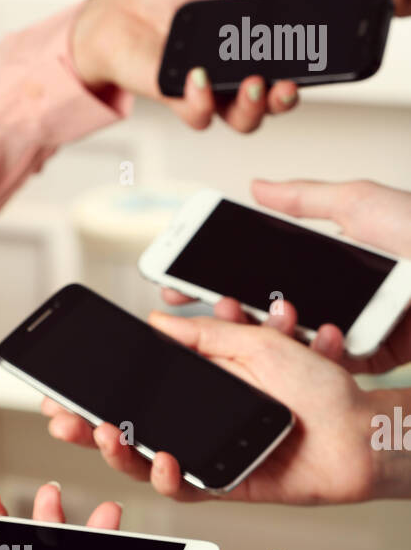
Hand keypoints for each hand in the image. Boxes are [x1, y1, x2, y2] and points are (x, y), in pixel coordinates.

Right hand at [43, 313, 379, 504]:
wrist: (359, 429)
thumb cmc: (319, 386)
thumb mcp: (257, 341)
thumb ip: (203, 336)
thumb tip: (155, 325)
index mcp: (199, 386)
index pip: (133, 391)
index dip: (95, 393)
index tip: (61, 389)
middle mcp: (195, 422)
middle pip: (127, 429)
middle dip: (88, 425)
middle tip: (62, 418)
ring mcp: (205, 456)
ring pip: (144, 461)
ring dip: (116, 450)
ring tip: (102, 432)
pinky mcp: (222, 486)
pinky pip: (183, 489)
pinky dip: (167, 477)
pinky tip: (161, 459)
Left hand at [72, 0, 315, 132]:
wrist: (113, 15)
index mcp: (246, 47)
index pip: (285, 64)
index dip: (305, 67)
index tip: (316, 54)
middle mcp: (231, 76)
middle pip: (271, 104)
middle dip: (284, 99)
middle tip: (284, 86)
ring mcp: (207, 93)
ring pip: (243, 120)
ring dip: (253, 106)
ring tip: (253, 85)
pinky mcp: (179, 101)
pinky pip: (200, 114)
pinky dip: (203, 97)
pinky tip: (199, 77)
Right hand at [161, 179, 410, 373]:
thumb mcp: (357, 202)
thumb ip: (304, 198)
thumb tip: (257, 186)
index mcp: (325, 264)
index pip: (258, 274)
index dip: (218, 281)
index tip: (181, 282)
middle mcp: (332, 300)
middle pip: (266, 312)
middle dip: (228, 313)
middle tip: (197, 309)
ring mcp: (348, 332)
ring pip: (291, 342)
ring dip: (265, 331)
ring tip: (243, 318)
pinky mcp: (368, 359)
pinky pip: (329, 363)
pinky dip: (312, 352)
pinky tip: (297, 338)